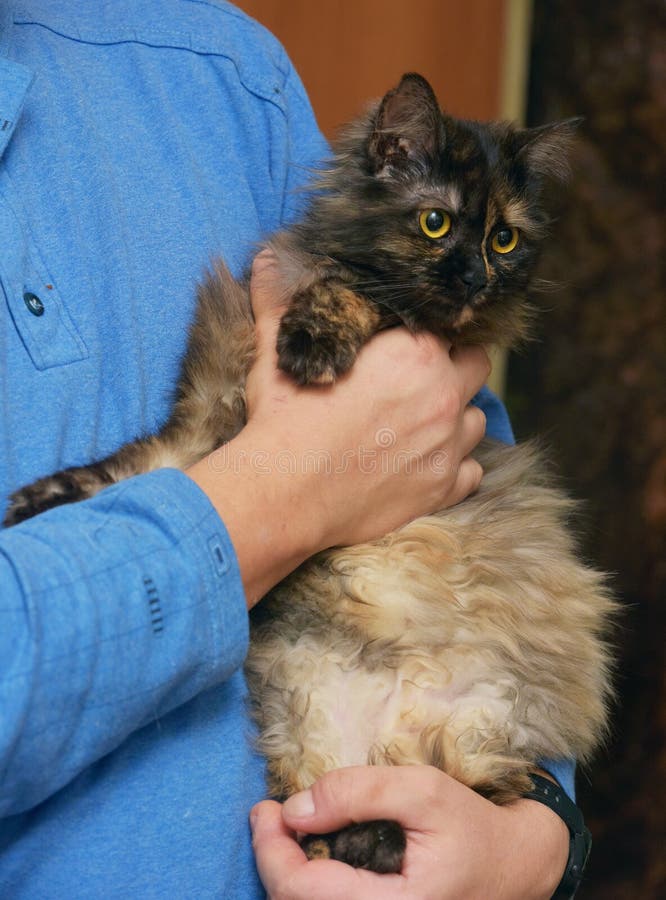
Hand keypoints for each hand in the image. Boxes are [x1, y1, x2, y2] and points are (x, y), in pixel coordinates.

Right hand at [188, 252, 489, 604]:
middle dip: (455, 369)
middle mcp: (442, 393)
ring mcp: (447, 444)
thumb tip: (268, 258)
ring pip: (476, 420)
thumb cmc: (282, 418)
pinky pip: (471, 473)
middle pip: (476, 366)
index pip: (446, 328)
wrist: (283, 492)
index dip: (428, 335)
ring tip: (423, 426)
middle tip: (421, 383)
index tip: (408, 348)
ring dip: (456, 419)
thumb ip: (279, 301)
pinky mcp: (442, 489)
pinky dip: (455, 469)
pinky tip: (427, 465)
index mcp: (412, 351)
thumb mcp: (277, 352)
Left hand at [251, 766, 569, 899]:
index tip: (267, 808)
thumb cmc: (473, 826)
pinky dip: (309, 883)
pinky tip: (312, 853)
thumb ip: (360, 793)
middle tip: (268, 815)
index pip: (304, 892)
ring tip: (286, 832)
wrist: (516, 865)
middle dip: (273, 859)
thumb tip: (296, 809)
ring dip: (287, 873)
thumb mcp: (423, 791)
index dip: (272, 849)